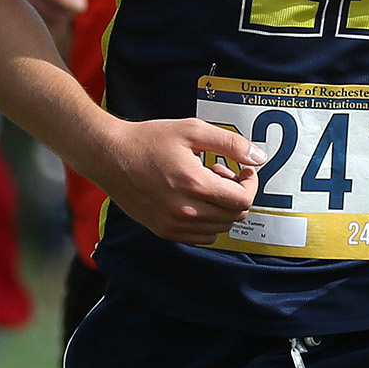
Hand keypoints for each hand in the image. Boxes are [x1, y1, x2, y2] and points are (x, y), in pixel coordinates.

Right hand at [95, 117, 262, 243]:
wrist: (109, 155)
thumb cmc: (149, 140)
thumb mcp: (192, 130)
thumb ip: (230, 143)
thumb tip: (259, 157)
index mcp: (196, 185)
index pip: (243, 200)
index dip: (250, 184)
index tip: (244, 170)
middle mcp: (186, 211)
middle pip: (234, 216)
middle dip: (237, 194)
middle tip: (221, 172)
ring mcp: (173, 225)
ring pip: (219, 228)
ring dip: (222, 208)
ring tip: (206, 184)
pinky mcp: (163, 231)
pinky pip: (201, 237)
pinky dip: (208, 222)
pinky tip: (195, 200)